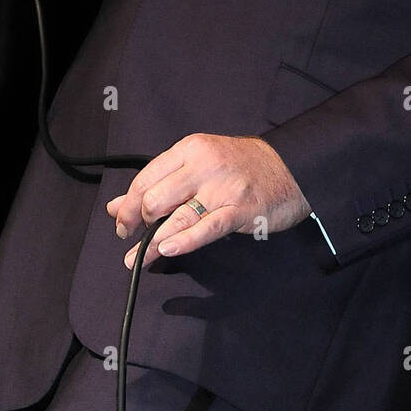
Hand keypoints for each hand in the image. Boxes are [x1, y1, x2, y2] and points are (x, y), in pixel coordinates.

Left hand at [105, 133, 311, 268]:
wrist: (293, 166)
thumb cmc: (244, 166)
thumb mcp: (200, 162)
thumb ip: (160, 181)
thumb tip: (116, 206)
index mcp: (190, 150)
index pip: (145, 178)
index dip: (127, 205)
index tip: (122, 223)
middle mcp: (203, 166)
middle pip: (154, 198)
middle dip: (138, 223)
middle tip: (134, 239)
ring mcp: (222, 189)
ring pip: (176, 217)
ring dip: (151, 243)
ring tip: (136, 259)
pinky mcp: (239, 211)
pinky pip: (206, 229)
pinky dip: (184, 241)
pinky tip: (168, 250)